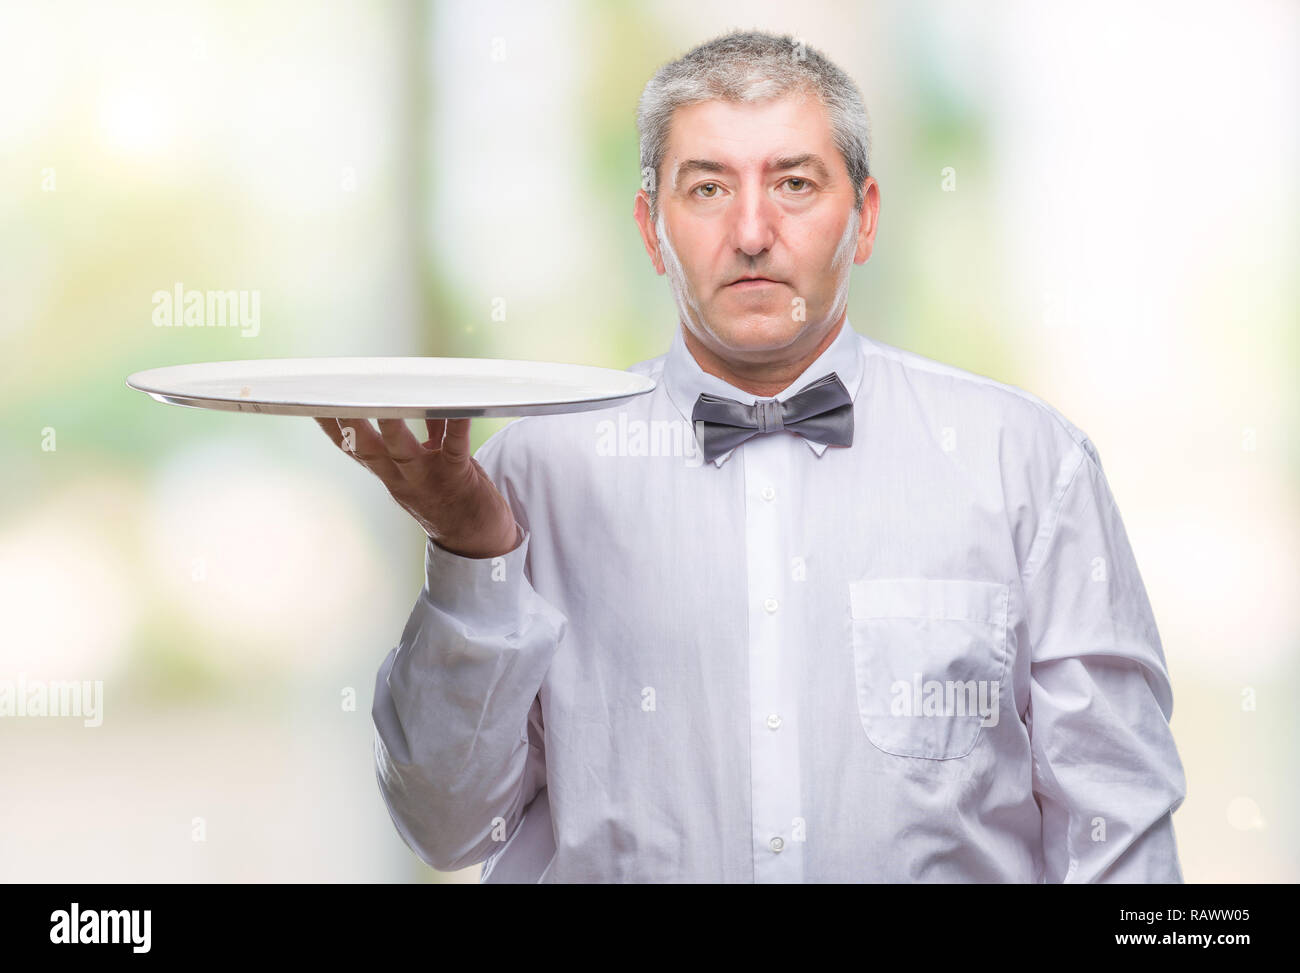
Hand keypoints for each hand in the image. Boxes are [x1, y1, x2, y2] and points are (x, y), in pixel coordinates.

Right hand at [315, 417, 520, 558]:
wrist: (478, 541)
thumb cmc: (454, 495)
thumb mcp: (431, 464)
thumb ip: (429, 431)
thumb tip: (424, 400)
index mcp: (391, 473)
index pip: (353, 449)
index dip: (331, 427)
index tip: (312, 402)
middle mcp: (402, 477)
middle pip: (367, 450)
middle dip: (351, 426)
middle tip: (335, 400)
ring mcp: (429, 478)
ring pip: (403, 450)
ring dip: (392, 427)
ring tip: (385, 403)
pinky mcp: (459, 474)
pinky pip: (454, 445)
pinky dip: (457, 424)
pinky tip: (460, 406)